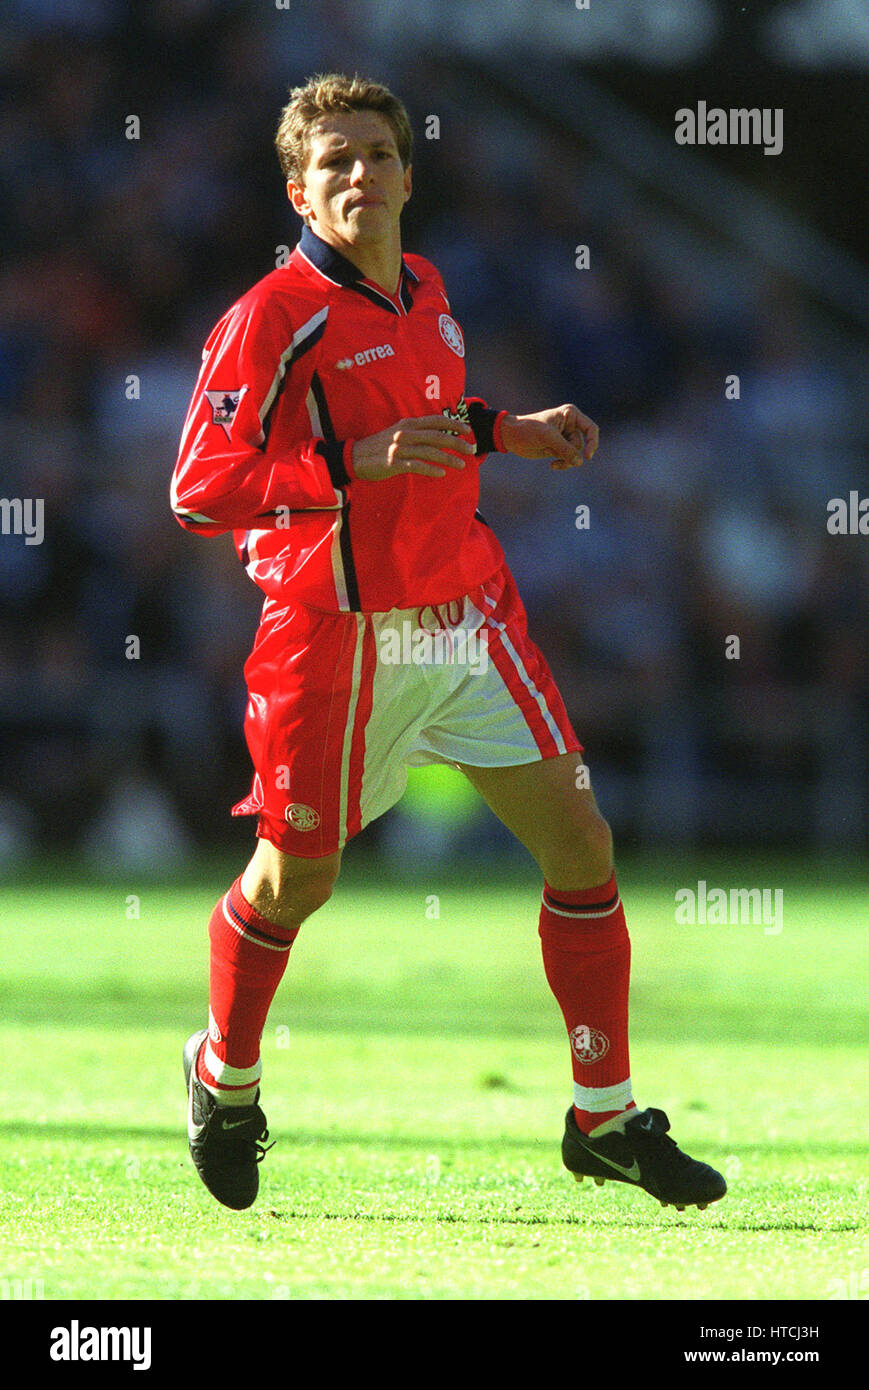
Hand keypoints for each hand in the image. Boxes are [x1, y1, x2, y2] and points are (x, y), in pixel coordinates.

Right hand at [351, 415, 475, 480]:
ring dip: (448, 459)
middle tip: (471, 449)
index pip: (435, 420)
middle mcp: (405, 433)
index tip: (467, 430)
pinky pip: (416, 465)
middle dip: (456, 442)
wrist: (354, 457)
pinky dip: (430, 469)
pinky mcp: (393, 463)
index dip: (453, 424)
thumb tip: (437, 436)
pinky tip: (441, 474)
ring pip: (429, 451)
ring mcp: (399, 448)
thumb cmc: (379, 446)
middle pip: (436, 436)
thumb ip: (416, 433)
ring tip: (462, 465)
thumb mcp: (398, 433)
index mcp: (408, 424)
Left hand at [498, 405, 598, 468]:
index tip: (587, 456)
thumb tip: (580, 462)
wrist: (511, 437)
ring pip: (575, 454)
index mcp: (570, 414)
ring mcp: (565, 437)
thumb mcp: (547, 437)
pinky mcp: (559, 448)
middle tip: (551, 450)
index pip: (590, 429)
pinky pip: (569, 459)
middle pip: (581, 444)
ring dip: (563, 458)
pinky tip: (552, 465)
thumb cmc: (528, 429)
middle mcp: (571, 425)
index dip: (592, 442)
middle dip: (568, 451)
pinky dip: (562, 463)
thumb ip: (566, 449)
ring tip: (548, 452)